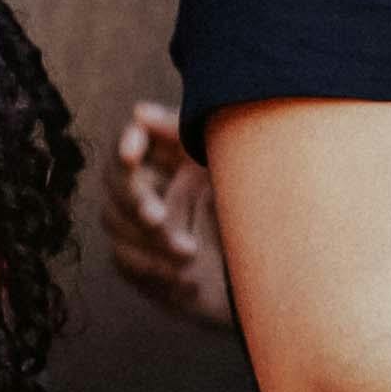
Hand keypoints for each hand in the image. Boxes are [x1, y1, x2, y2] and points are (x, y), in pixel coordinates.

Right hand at [102, 101, 232, 328]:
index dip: (124, 146)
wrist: (274, 264)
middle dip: (134, 200)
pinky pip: (127, 263)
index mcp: (168, 157)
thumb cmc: (254, 203)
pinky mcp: (142, 261)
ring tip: (190, 253)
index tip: (132, 154)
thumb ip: (181, 133)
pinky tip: (188, 279)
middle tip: (158, 217)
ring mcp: (141, 225)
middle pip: (116, 184)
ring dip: (150, 240)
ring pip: (116, 223)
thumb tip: (138, 112)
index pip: (131, 142)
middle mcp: (149, 186)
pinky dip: (154, 270)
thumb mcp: (229, 160)